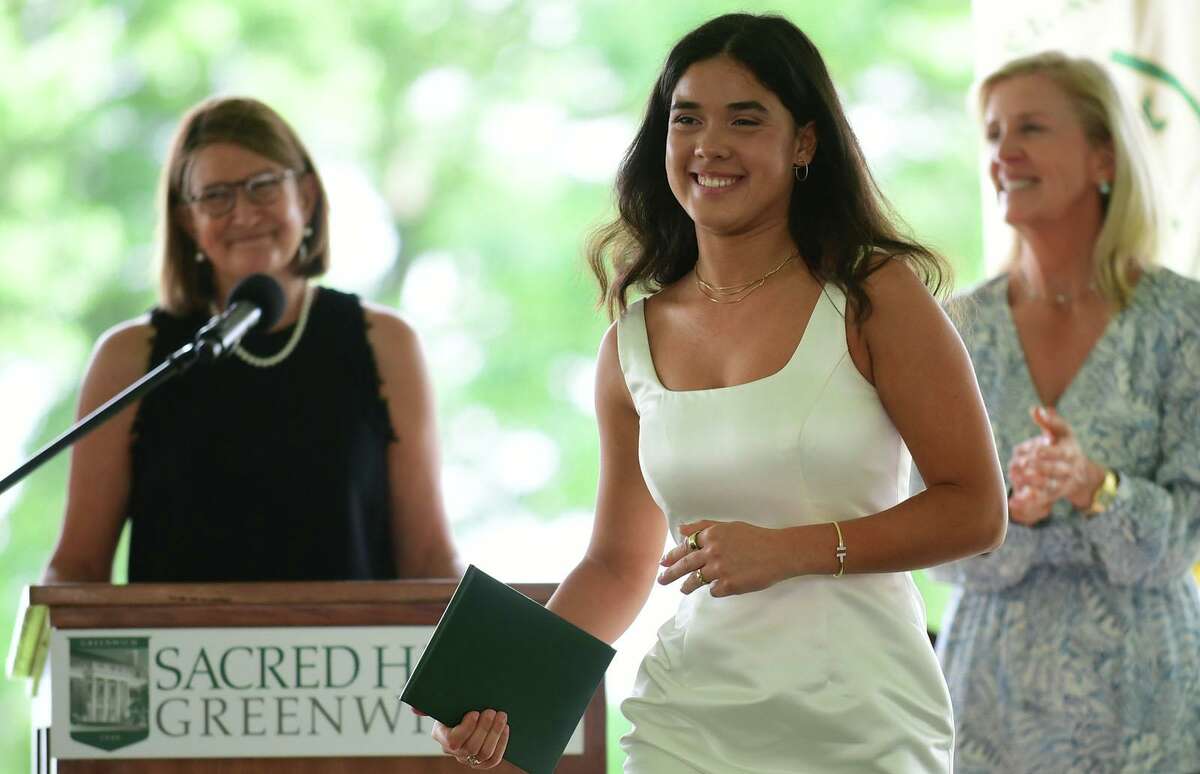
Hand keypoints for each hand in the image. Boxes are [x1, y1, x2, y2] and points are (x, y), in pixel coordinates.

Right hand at [429, 710, 508, 768]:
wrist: (466, 715)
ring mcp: (469, 759)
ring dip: (495, 733)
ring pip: (484, 753)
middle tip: (492, 711)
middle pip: (471, 747)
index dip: (466, 729)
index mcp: (442, 736)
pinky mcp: (483, 762)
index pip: (453, 740)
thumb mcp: (441, 704)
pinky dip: (501, 744)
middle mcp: (454, 751)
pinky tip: (505, 728)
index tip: (475, 712)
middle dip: (484, 728)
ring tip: (501, 716)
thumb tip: (414, 709)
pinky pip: (493, 759)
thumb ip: (428, 705)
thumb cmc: (453, 707)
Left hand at [658, 520, 794, 596]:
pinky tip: (719, 587)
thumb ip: (703, 527)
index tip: (664, 562)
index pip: (684, 546)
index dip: (672, 555)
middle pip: (684, 565)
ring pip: (695, 581)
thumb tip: (680, 529)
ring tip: (682, 589)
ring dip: (686, 586)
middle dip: (670, 573)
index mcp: (711, 535)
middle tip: (661, 579)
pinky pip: (713, 591)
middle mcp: (712, 552)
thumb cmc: (755, 537)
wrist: (779, 552)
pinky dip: (714, 590)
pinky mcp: (728, 585)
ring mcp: (719, 570)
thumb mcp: (728, 526)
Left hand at [1006, 406, 1104, 523]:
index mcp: (1070, 453)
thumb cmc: (1064, 445)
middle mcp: (1068, 471)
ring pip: (1049, 487)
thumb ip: (1049, 421)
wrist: (1078, 472)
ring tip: (1019, 478)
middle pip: (1055, 471)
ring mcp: (1061, 485)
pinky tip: (1013, 503)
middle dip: (1040, 468)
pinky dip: (1028, 503)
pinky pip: (1040, 502)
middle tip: (1023, 463)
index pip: (1061, 454)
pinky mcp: (1052, 496)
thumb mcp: (1061, 432)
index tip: (1036, 450)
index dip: (1050, 453)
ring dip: (1034, 484)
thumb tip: (1036, 409)